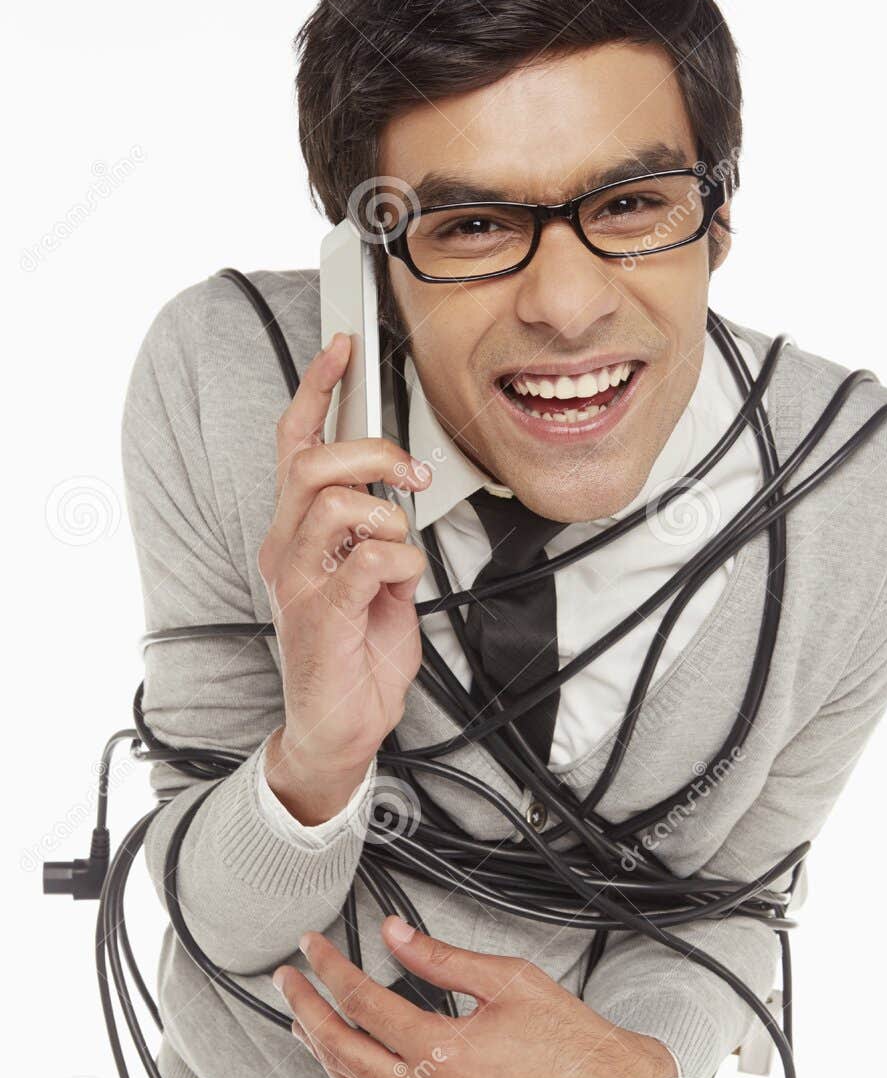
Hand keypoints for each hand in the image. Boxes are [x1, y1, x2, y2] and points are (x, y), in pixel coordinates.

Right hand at [257, 333, 430, 822]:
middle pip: (311, 463)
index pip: (295, 446)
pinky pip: (365, 560)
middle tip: (409, 474)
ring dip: (386, 514)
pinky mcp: (319, 614)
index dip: (315, 391)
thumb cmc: (356, 658)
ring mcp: (297, 582)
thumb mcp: (382, 583)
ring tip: (400, 545)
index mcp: (298, 534)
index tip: (342, 348)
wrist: (342, 728)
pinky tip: (400, 582)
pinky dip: (400, 561)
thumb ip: (385, 539)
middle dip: (370, 452)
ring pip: (334, 504)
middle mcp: (286, 550)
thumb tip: (403, 509)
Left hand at [272, 918, 679, 1077]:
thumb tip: (393, 935)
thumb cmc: (572, 1042)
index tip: (312, 947)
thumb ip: (441, 960)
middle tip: (288, 982)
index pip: (361, 1003)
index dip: (329, 969)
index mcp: (443, 1051)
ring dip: (325, 1057)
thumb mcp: (509, 982)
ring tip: (307, 1024)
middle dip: (304, 1012)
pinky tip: (362, 1072)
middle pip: (339, 1053)